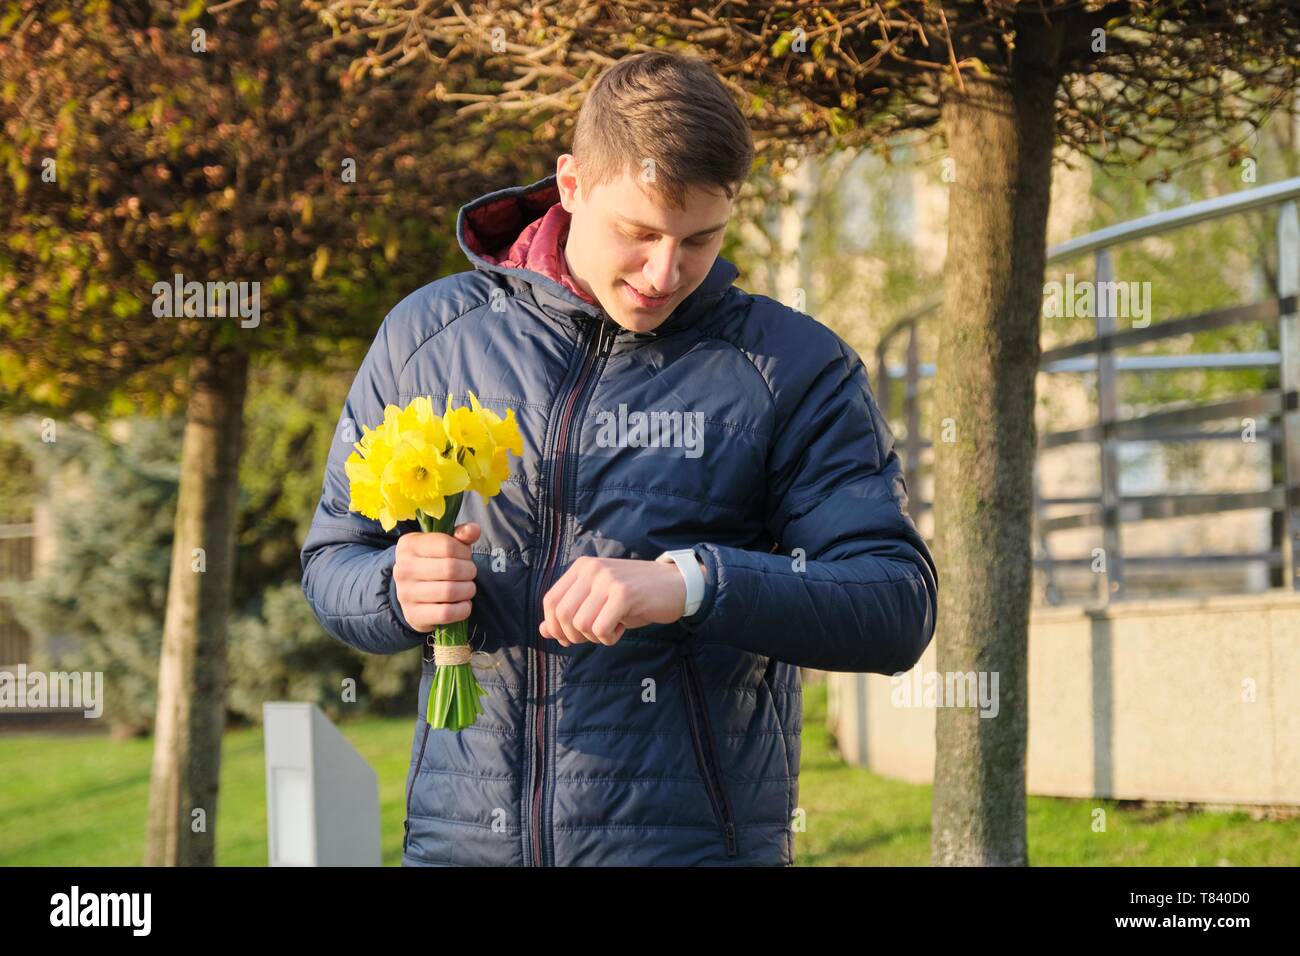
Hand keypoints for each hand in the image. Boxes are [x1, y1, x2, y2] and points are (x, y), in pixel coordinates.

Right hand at [392, 523, 479, 632]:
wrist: (411, 593)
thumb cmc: (433, 563)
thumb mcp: (443, 544)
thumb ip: (461, 535)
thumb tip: (474, 530)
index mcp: (409, 545)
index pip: (447, 546)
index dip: (464, 552)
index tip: (466, 557)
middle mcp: (403, 568)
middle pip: (451, 569)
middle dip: (469, 572)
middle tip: (470, 574)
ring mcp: (406, 593)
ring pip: (450, 591)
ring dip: (468, 590)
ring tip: (467, 588)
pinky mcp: (413, 615)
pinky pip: (447, 613)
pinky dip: (463, 609)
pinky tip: (463, 604)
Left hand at [538, 555, 692, 646]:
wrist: (676, 585)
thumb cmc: (637, 596)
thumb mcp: (599, 601)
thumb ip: (572, 612)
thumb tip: (544, 631)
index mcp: (582, 567)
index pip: (550, 600)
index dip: (555, 625)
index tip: (568, 638)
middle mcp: (591, 569)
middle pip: (562, 614)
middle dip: (573, 636)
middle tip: (594, 635)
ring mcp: (607, 580)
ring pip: (581, 624)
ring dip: (595, 637)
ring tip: (613, 626)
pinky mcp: (624, 594)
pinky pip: (601, 629)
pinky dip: (609, 638)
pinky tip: (622, 627)